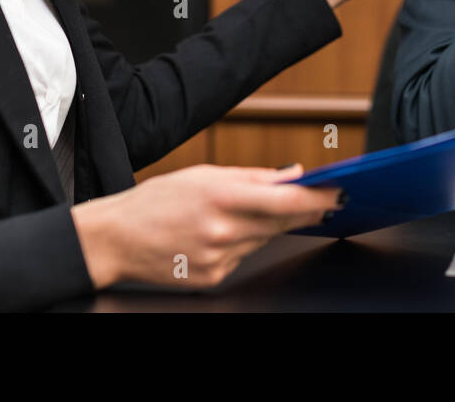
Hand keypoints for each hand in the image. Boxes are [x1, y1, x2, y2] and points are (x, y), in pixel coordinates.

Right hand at [70, 163, 341, 288]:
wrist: (115, 240)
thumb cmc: (156, 202)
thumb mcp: (203, 175)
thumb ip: (253, 176)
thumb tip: (292, 175)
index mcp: (221, 197)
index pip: (286, 201)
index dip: (318, 198)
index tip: (339, 192)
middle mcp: (223, 231)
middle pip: (282, 223)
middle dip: (305, 211)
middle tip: (326, 200)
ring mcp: (219, 259)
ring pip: (263, 240)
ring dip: (268, 226)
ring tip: (253, 213)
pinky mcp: (214, 279)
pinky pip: (243, 258)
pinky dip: (244, 244)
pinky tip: (224, 235)